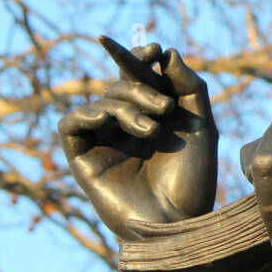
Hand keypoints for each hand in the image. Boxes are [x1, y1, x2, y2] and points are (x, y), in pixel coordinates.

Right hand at [59, 37, 217, 238]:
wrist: (178, 222)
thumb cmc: (193, 179)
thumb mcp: (202, 126)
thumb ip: (190, 86)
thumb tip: (167, 52)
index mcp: (152, 117)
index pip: (137, 77)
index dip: (140, 58)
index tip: (154, 49)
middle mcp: (125, 128)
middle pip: (120, 88)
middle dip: (140, 89)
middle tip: (164, 109)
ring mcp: (103, 142)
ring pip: (100, 103)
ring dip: (124, 107)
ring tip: (150, 129)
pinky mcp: (83, 160)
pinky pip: (69, 126)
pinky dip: (83, 114)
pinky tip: (104, 117)